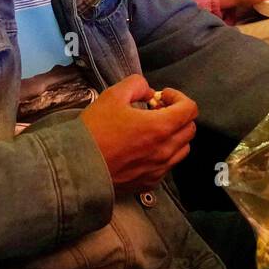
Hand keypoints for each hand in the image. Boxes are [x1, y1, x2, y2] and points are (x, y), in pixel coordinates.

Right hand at [79, 75, 197, 194]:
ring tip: (153, 129)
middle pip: (190, 129)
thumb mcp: (113, 96)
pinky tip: (145, 148)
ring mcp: (159, 169)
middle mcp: (165, 151)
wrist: (78, 167)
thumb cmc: (95, 131)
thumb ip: (136, 85)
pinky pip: (168, 165)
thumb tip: (148, 91)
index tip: (161, 96)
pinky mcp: (150, 183)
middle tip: (157, 110)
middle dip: (178, 115)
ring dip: (174, 135)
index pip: (190, 109)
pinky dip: (165, 153)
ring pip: (183, 148)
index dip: (178, 97)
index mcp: (160, 127)